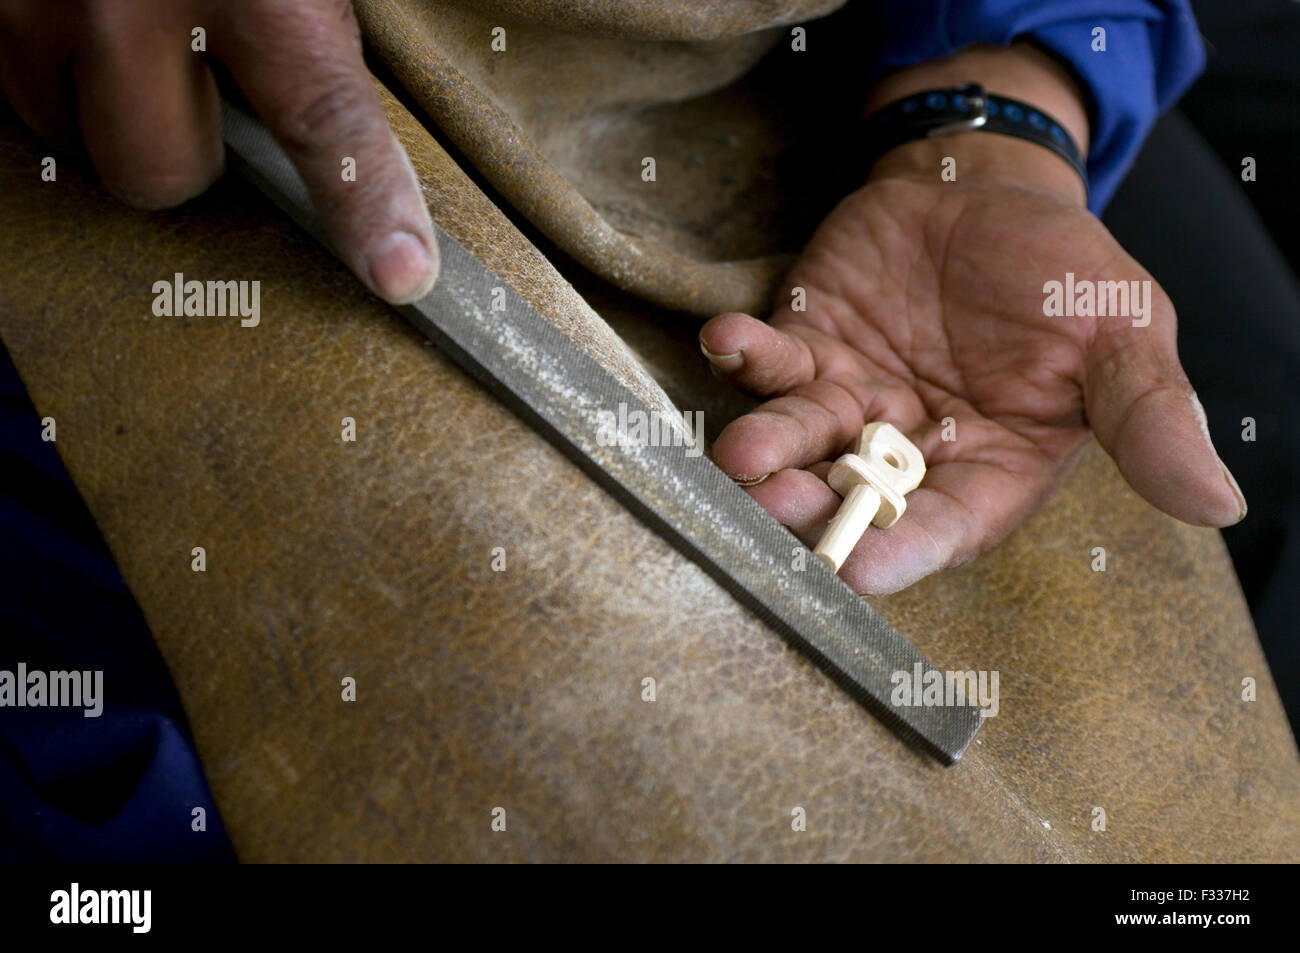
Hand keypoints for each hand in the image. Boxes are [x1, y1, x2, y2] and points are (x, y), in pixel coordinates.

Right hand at [0, 0, 437, 302]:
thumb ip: (320, 4)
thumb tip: (357, 68)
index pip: (325, 118)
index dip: (366, 203)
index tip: (402, 272)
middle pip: (157, 170)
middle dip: (183, 153)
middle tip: (202, 90)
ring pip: (71, 136)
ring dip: (107, 111)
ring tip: (134, 44)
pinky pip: (12, 84)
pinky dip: (50, 69)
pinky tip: (80, 20)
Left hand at [700, 132, 1245, 594]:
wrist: (992, 192)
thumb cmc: (1062, 274)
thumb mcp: (1121, 335)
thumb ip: (1148, 418)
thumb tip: (1218, 504)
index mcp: (987, 471)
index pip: (940, 527)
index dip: (900, 551)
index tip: (858, 571)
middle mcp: (906, 453)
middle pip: (851, 497)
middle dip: (811, 510)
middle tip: (777, 511)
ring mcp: (848, 402)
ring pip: (799, 440)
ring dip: (766, 447)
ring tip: (741, 453)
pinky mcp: (805, 349)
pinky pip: (767, 362)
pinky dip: (743, 354)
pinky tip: (728, 338)